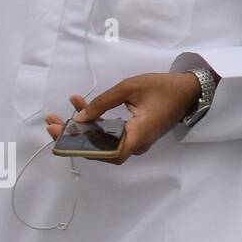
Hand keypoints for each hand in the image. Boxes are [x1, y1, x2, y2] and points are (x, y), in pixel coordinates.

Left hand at [43, 73, 201, 164]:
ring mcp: (136, 142)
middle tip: (52, 123)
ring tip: (62, 114)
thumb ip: (103, 102)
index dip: (82, 147)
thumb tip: (80, 117)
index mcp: (139, 135)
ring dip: (82, 129)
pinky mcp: (134, 136)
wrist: (189, 90)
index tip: (62, 135)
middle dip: (73, 137)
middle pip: (100, 151)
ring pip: (103, 143)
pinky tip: (82, 108)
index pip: (107, 153)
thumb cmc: (163, 88)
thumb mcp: (130, 87)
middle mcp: (137, 144)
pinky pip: (110, 136)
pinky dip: (94, 125)